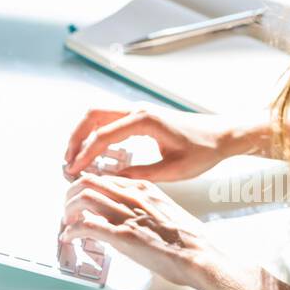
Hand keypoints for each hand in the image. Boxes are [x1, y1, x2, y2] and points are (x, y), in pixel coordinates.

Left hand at [59, 173, 217, 286]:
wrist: (199, 255)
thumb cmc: (189, 239)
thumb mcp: (165, 211)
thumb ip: (144, 207)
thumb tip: (128, 216)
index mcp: (143, 188)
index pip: (103, 178)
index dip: (85, 187)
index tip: (79, 197)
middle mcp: (131, 195)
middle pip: (87, 182)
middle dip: (70, 195)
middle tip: (67, 210)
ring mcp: (125, 214)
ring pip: (82, 198)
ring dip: (68, 211)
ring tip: (66, 223)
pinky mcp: (122, 235)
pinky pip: (86, 226)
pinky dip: (71, 231)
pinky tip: (69, 238)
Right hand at [62, 105, 242, 181]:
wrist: (222, 134)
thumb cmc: (203, 150)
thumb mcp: (173, 170)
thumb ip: (140, 174)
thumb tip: (112, 179)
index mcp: (144, 120)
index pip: (104, 135)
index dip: (85, 154)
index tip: (73, 170)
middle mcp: (137, 110)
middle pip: (93, 115)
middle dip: (76, 138)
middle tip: (67, 161)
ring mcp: (137, 110)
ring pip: (98, 114)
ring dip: (83, 133)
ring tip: (75, 157)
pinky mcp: (140, 115)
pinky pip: (109, 119)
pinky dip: (95, 133)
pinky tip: (94, 153)